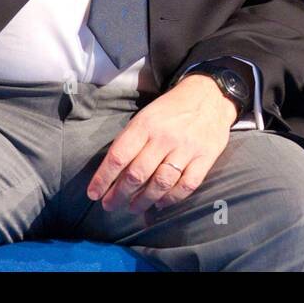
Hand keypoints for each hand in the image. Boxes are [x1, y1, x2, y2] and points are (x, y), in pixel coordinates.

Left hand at [85, 74, 237, 214]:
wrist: (209, 95)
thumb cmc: (171, 109)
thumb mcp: (146, 116)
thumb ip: (131, 142)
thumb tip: (113, 174)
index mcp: (145, 124)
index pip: (119, 156)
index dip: (103, 178)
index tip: (94, 194)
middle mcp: (165, 137)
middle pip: (137, 174)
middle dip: (119, 195)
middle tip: (110, 205)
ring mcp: (187, 148)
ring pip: (161, 183)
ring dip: (143, 200)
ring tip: (133, 207)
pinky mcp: (206, 157)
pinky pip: (187, 185)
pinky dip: (172, 198)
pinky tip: (161, 203)